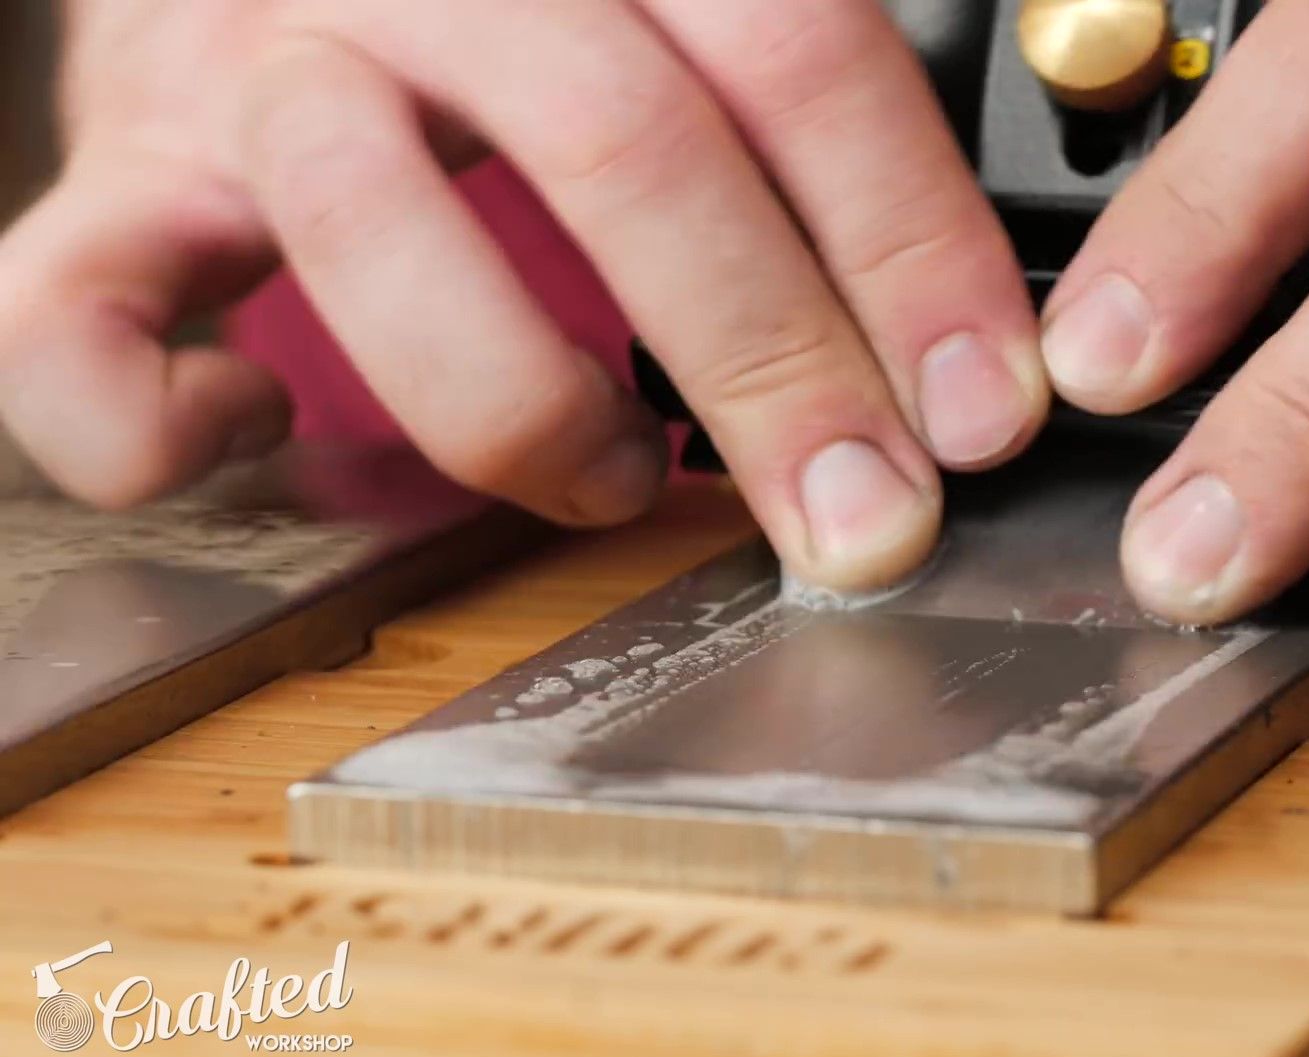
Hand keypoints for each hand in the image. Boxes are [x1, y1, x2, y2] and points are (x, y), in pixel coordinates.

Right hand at [0, 0, 1048, 588]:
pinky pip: (75, 323)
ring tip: (612, 477)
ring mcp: (246, 69)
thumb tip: (954, 351)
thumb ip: (782, 129)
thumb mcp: (660, 23)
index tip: (980, 407)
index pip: (796, 56)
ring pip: (373, 223)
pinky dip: (167, 423)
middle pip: (622, 144)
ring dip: (527, 404)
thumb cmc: (499, 20)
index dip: (908, 245)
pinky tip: (268, 438)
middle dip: (771, 363)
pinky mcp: (111, 182)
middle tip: (865, 517)